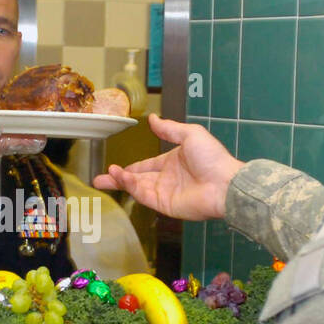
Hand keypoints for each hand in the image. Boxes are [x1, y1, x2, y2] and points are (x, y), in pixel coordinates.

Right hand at [93, 114, 243, 220]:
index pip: (145, 166)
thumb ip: (168, 129)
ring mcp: (165, 193)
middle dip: (117, 179)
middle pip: (136, 180)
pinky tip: (122, 177)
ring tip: (107, 175)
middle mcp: (166, 179)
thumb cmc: (212, 158)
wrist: (225, 183)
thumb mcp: (190, 134)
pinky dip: (132, 187)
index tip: (114, 167)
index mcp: (171, 162)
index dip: (130, 168)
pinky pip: (144, 195)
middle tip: (98, 179)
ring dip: (121, 181)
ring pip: (137, 188)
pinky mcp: (165, 205)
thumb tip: (152, 119)